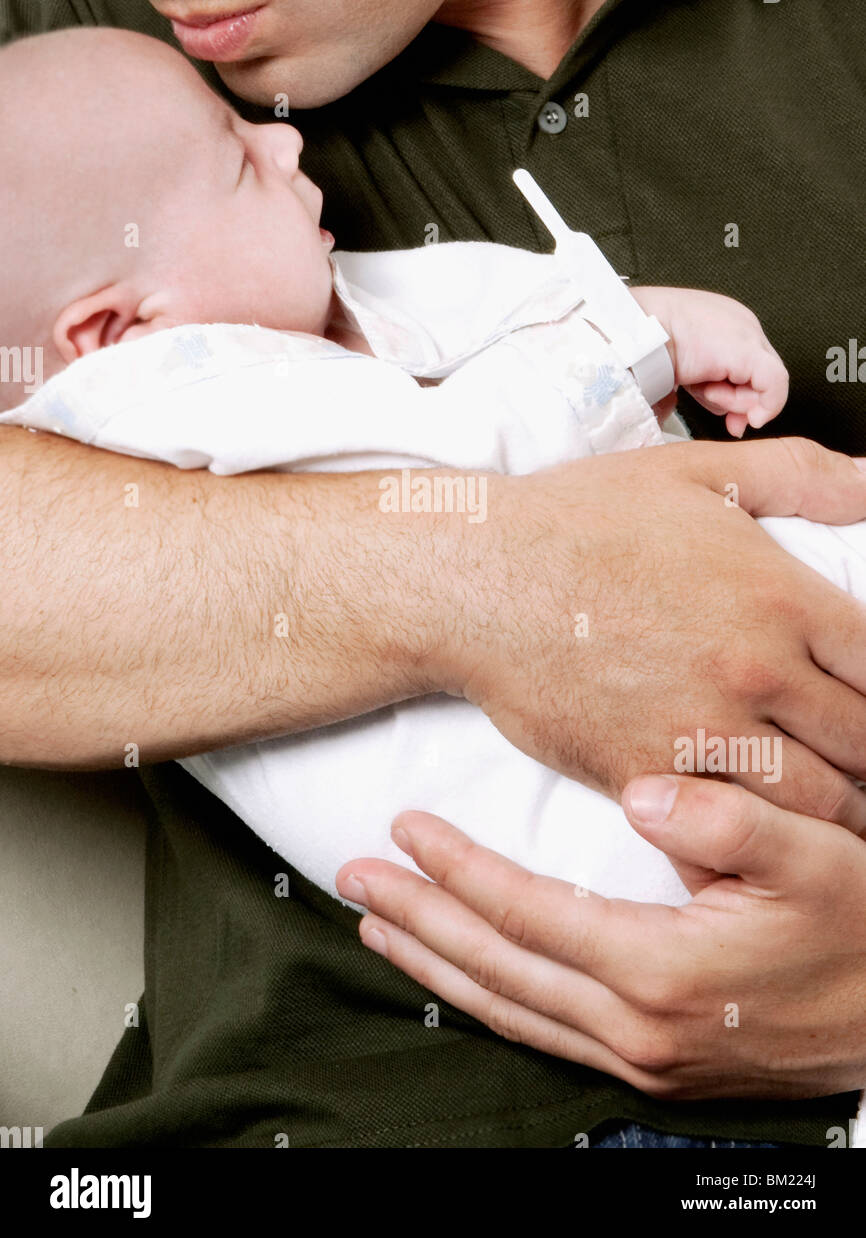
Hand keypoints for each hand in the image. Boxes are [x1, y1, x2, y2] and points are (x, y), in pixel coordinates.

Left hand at [337, 779, 865, 1100]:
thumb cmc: (862, 932)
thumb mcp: (816, 858)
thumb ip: (728, 819)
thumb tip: (637, 794)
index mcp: (661, 970)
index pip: (527, 912)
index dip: (459, 869)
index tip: (406, 828)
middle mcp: (636, 1027)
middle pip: (496, 968)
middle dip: (418, 920)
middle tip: (353, 877)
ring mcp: (641, 1058)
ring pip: (509, 1010)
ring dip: (437, 965)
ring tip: (379, 926)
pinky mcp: (653, 1068)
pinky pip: (542, 1032)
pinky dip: (488, 999)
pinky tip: (463, 975)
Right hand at [431, 437, 865, 831]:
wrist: (477, 580)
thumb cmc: (577, 524)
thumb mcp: (695, 476)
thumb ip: (800, 476)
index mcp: (780, 597)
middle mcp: (756, 672)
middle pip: (865, 745)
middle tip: (860, 764)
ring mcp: (702, 732)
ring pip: (814, 804)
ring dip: (834, 812)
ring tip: (834, 815)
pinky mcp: (647, 777)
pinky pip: (728, 834)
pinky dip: (755, 845)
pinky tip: (760, 841)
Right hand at [631, 286, 788, 436]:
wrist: (632, 334)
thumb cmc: (645, 351)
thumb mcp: (685, 373)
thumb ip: (713, 392)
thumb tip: (733, 422)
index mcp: (722, 327)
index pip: (749, 369)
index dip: (743, 400)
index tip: (734, 424)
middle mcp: (740, 326)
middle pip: (758, 376)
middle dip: (743, 404)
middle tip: (728, 419)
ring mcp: (746, 334)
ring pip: (765, 381)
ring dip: (734, 400)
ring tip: (703, 390)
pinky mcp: (748, 350)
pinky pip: (774, 384)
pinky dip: (766, 405)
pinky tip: (744, 413)